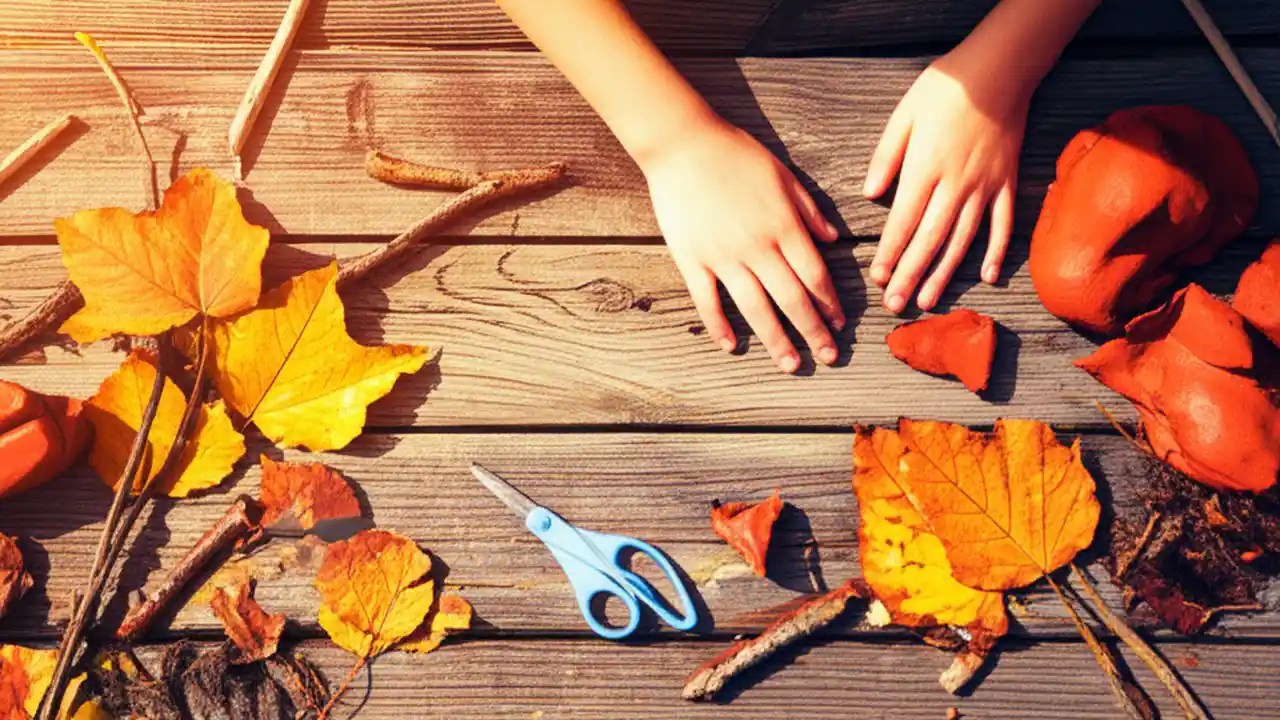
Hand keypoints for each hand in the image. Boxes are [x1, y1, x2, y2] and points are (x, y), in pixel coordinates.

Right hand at [640, 119, 842, 372]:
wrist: (683, 143)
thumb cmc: (735, 153)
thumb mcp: (783, 174)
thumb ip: (809, 209)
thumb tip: (834, 239)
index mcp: (783, 225)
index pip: (815, 275)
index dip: (829, 304)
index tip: (839, 325)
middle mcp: (757, 247)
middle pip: (792, 299)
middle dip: (813, 331)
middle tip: (828, 357)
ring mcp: (722, 257)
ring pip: (755, 308)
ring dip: (776, 340)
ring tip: (791, 365)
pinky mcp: (692, 260)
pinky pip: (708, 301)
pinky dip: (719, 326)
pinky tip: (732, 346)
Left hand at [863, 50, 1029, 312]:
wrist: (999, 69)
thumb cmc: (944, 89)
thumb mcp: (903, 116)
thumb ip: (885, 158)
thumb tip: (869, 194)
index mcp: (925, 169)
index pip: (903, 222)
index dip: (890, 253)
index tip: (877, 278)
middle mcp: (956, 185)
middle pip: (930, 240)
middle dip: (910, 275)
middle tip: (895, 306)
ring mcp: (986, 186)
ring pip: (962, 240)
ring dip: (945, 273)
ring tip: (928, 301)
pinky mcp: (1008, 182)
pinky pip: (1004, 224)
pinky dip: (998, 251)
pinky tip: (989, 276)